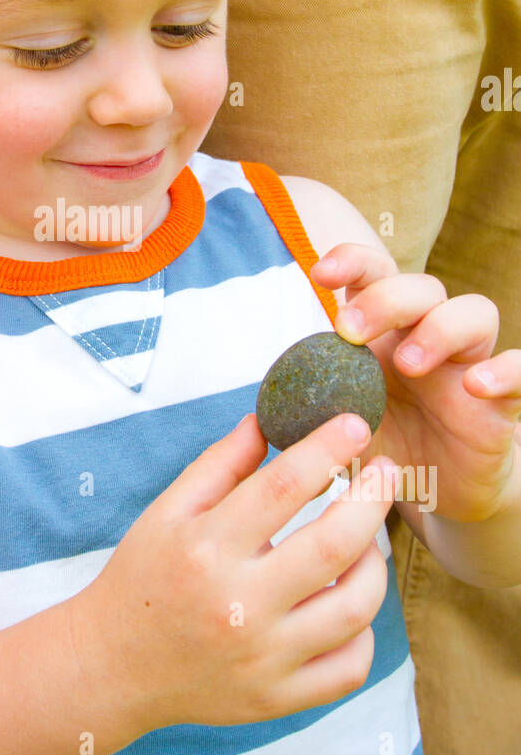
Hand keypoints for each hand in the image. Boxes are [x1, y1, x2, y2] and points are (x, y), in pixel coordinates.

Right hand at [76, 411, 398, 733]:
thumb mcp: (167, 512)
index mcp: (206, 550)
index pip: (283, 487)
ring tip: (365, 540)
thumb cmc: (143, 577)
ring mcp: (262, 659)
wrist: (112, 666)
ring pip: (356, 608)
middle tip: (386, 471)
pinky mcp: (276, 698)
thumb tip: (268, 420)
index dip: (327, 448)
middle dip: (374, 497)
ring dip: (375, 563)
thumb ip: (220, 465)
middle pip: (335, 544)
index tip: (354, 423)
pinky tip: (347, 603)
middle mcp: (238, 606)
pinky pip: (350, 666)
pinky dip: (363, 631)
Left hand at [310, 246, 520, 522]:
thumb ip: (310, 415)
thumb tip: (258, 418)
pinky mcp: (503, 400)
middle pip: (421, 286)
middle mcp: (429, 335)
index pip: (375, 274)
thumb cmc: (387, 445)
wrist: (443, 492)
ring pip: (474, 311)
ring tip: (410, 363)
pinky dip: (505, 369)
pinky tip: (476, 385)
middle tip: (350, 330)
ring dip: (440, 328)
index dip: (351, 261)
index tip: (319, 274)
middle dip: (385, 298)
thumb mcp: (342, 430)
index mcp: (385, 331)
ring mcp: (470, 363)